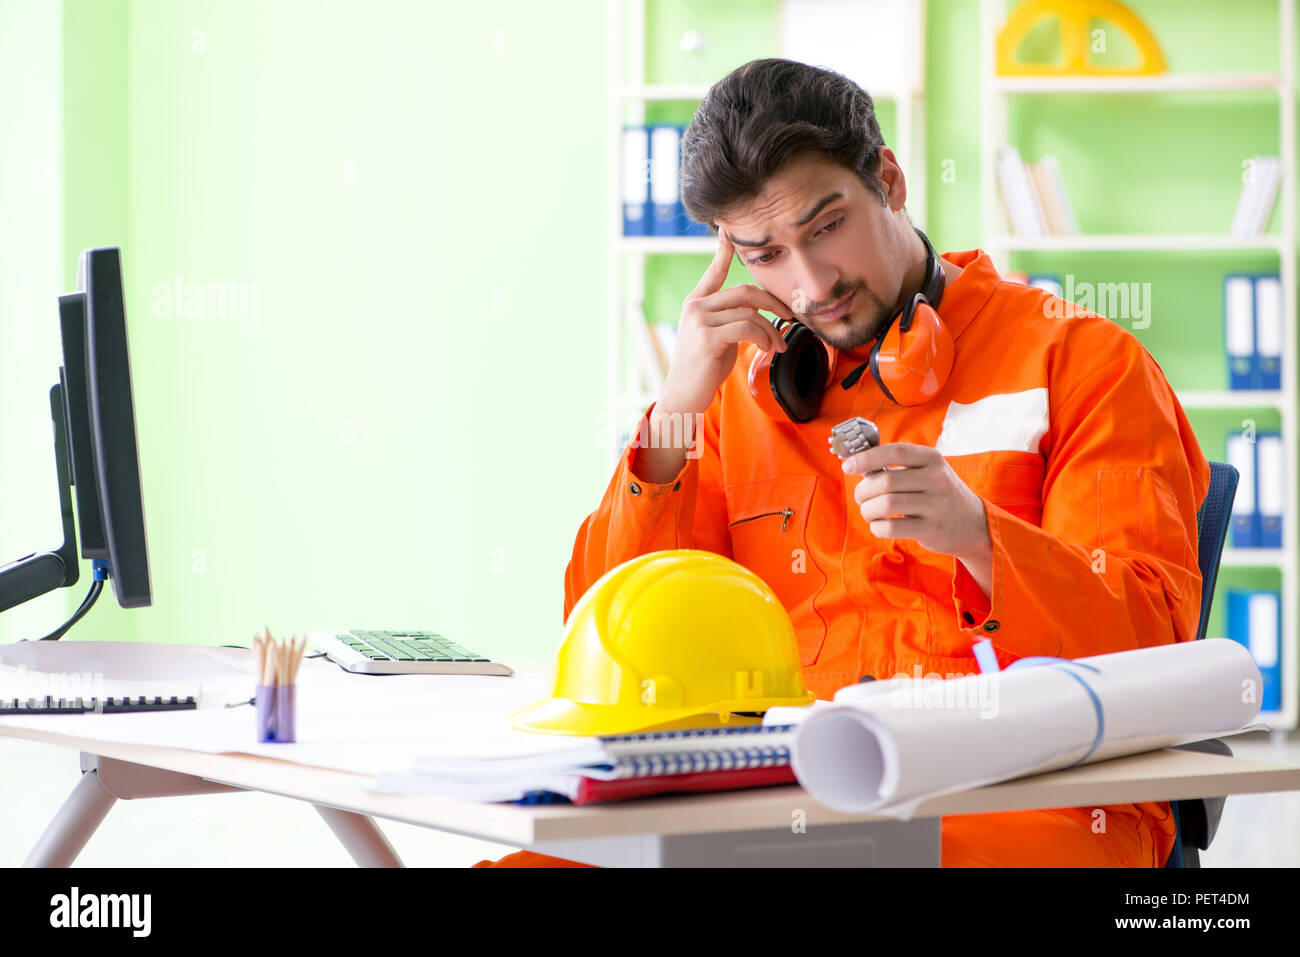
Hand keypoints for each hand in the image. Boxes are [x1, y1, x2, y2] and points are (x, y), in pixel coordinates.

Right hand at [658, 226, 792, 414]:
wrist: (683, 396)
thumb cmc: (703, 369)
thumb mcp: (716, 338)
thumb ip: (731, 320)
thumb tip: (760, 316)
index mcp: (696, 304)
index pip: (714, 271)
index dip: (724, 250)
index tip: (729, 230)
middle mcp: (696, 307)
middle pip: (745, 292)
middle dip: (773, 303)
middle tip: (791, 316)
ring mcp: (700, 321)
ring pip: (750, 313)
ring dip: (772, 330)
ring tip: (778, 345)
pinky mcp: (708, 338)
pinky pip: (747, 328)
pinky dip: (764, 338)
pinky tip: (768, 349)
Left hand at [842, 443, 991, 564]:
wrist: (973, 524)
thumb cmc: (939, 495)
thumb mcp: (928, 473)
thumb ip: (899, 468)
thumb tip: (858, 464)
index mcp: (932, 459)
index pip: (895, 452)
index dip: (867, 457)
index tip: (847, 465)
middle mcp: (937, 479)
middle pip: (886, 482)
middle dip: (863, 491)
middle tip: (860, 497)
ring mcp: (936, 505)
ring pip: (887, 504)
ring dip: (868, 510)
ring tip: (868, 512)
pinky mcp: (931, 529)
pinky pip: (892, 527)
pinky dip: (877, 527)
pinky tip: (878, 525)